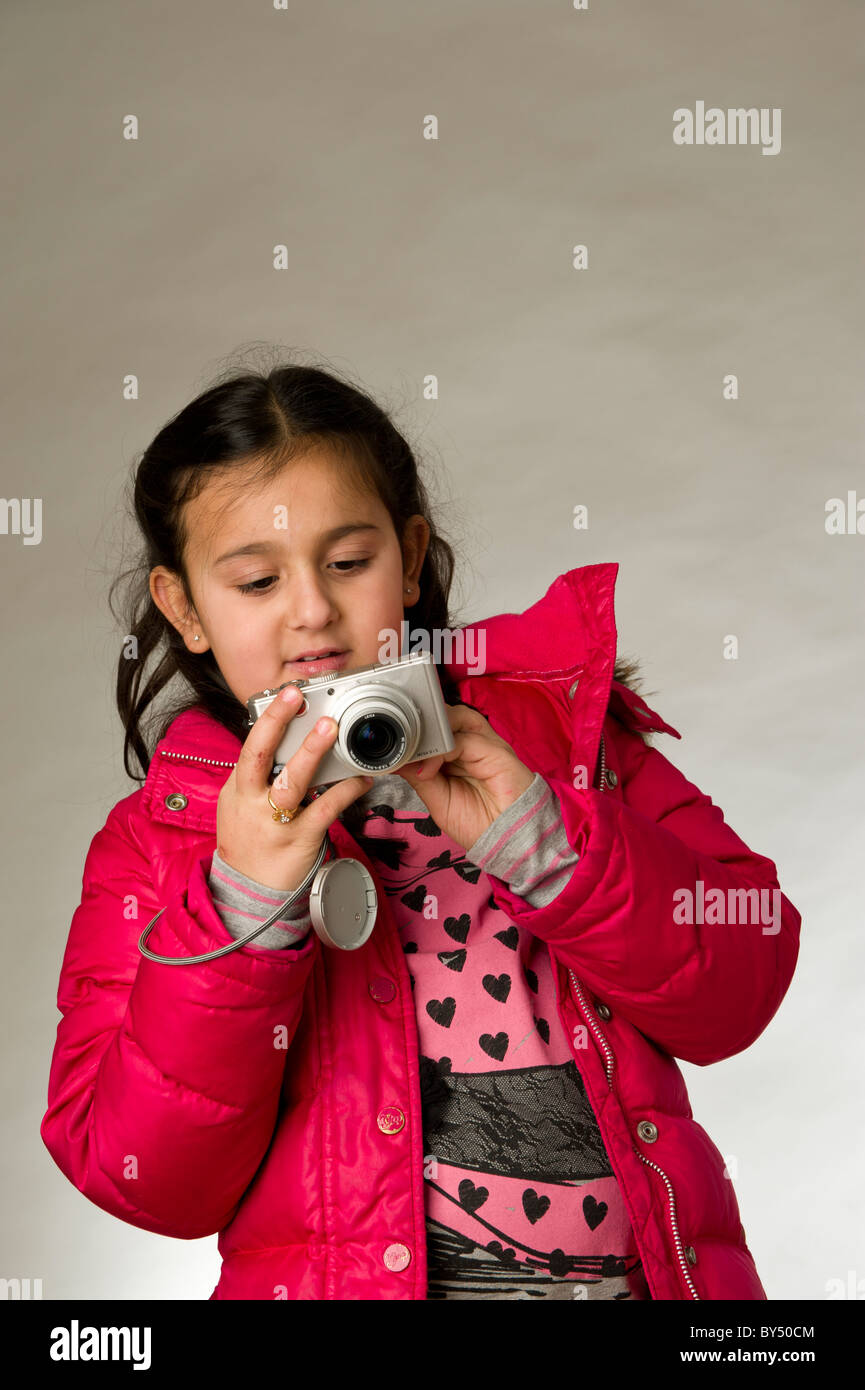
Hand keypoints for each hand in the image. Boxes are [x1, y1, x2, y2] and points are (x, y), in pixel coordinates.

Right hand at [216, 685, 371, 888]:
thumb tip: (280, 745)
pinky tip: (361, 779)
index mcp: (236, 790)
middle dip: (276, 723)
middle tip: (297, 697)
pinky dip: (344, 792)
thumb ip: (256, 779)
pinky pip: (324, 810)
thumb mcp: (238, 807)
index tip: (286, 694)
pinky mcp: (298, 840)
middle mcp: (250, 802)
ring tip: (331, 729)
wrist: (248, 892)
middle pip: (258, 756)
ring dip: (311, 753)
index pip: (249, 747)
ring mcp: (274, 822)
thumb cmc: (248, 843)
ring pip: (291, 782)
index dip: (268, 719)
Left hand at [396, 703, 535, 851]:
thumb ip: (418, 776)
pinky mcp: (496, 750)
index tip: (394, 751)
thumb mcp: (437, 799)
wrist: (508, 841)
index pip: (435, 728)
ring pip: (454, 717)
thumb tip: (397, 760)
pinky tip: (429, 771)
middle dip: (420, 728)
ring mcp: (485, 744)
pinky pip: (462, 739)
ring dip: (430, 734)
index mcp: (459, 754)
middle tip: (402, 749)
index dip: (414, 735)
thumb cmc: (479, 823)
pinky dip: (440, 752)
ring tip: (417, 757)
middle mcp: (473, 744)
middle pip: (445, 715)